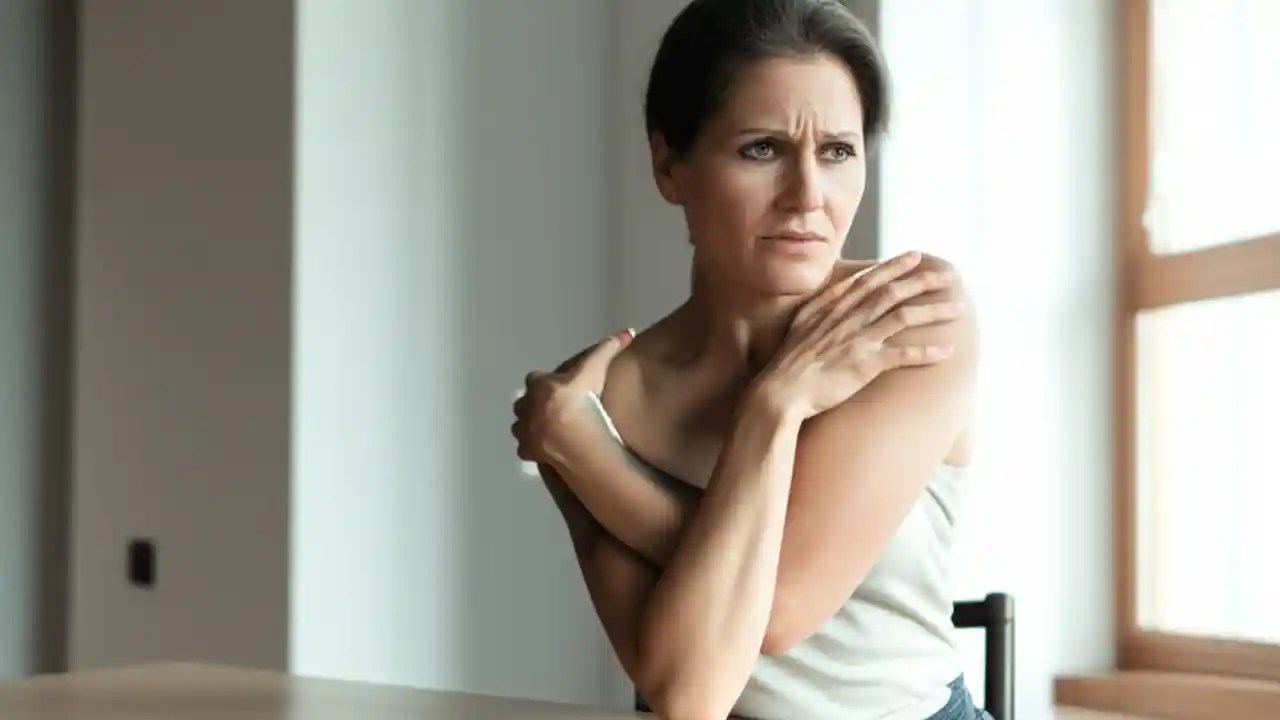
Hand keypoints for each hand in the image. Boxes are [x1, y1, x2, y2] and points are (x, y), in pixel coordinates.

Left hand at [511, 329, 634, 467]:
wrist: (575, 438)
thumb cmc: (582, 400)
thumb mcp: (595, 370)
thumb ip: (607, 350)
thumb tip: (628, 331)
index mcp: (539, 385)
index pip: (535, 378)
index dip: (545, 383)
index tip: (558, 388)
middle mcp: (526, 406)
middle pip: (524, 402)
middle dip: (534, 405)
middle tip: (554, 410)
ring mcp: (525, 430)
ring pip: (521, 425)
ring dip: (530, 426)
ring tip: (549, 430)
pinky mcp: (527, 451)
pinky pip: (526, 448)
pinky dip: (532, 448)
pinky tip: (546, 450)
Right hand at [755, 251, 964, 419]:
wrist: (778, 393)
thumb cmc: (787, 366)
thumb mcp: (800, 327)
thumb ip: (821, 308)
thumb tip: (836, 294)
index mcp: (831, 308)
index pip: (869, 280)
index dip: (894, 266)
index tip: (914, 256)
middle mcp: (847, 319)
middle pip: (892, 292)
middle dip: (923, 281)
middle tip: (948, 275)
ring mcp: (857, 340)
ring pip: (904, 317)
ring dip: (934, 311)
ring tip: (959, 308)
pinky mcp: (864, 364)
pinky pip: (903, 354)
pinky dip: (927, 352)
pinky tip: (948, 351)